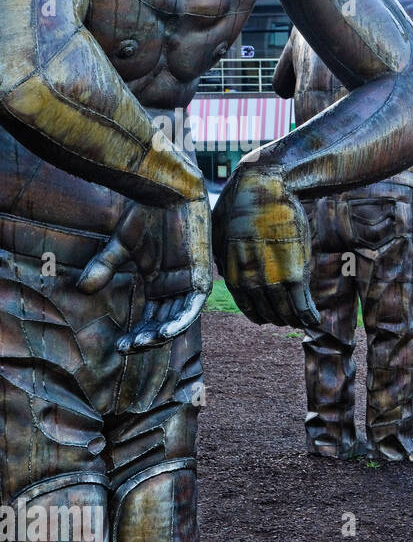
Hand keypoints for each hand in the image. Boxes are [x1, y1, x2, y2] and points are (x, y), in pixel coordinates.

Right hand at [78, 197, 212, 353]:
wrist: (169, 192)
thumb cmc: (146, 214)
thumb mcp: (120, 245)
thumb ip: (104, 267)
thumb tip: (82, 289)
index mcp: (160, 283)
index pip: (152, 318)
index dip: (138, 334)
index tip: (119, 346)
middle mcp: (176, 287)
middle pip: (165, 323)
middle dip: (148, 339)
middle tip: (128, 348)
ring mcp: (189, 283)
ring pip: (179, 319)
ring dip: (163, 334)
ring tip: (143, 344)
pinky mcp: (201, 276)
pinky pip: (194, 306)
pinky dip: (180, 320)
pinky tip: (164, 332)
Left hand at [212, 163, 319, 327]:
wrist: (264, 188)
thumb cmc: (241, 204)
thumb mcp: (221, 235)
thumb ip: (225, 258)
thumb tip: (227, 271)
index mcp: (233, 275)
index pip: (249, 309)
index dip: (261, 315)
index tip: (270, 316)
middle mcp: (251, 283)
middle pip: (269, 314)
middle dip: (279, 318)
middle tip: (290, 316)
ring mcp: (274, 281)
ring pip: (287, 313)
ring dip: (295, 319)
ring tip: (303, 319)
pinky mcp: (296, 274)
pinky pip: (303, 306)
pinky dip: (309, 317)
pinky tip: (315, 320)